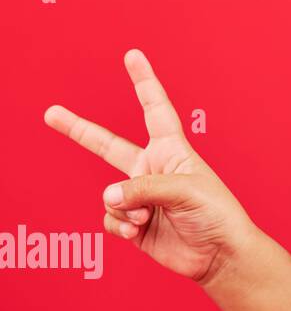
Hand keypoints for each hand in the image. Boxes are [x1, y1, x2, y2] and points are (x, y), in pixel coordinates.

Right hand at [44, 49, 258, 286]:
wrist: (219, 255)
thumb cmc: (216, 214)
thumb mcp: (185, 191)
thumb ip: (143, 189)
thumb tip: (108, 197)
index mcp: (172, 150)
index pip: (154, 108)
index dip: (143, 81)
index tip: (133, 55)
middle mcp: (152, 169)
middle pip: (106, 145)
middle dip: (78, 130)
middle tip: (50, 113)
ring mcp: (140, 197)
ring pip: (109, 195)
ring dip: (125, 208)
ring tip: (148, 218)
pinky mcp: (132, 222)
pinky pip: (109, 218)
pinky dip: (120, 226)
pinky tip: (139, 232)